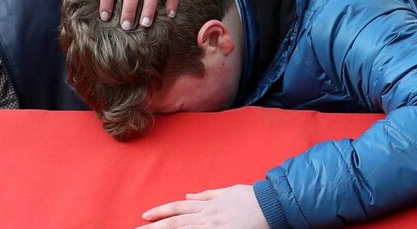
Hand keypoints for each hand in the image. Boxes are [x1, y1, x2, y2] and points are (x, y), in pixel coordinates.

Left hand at [138, 185, 267, 228]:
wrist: (271, 204)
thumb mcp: (227, 191)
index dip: (160, 211)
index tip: (144, 216)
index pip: (177, 209)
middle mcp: (207, 216)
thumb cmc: (251, 197)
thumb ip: (207, 195)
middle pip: (174, 222)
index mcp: (208, 205)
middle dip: (154, 227)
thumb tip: (188, 197)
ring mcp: (214, 226)